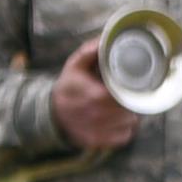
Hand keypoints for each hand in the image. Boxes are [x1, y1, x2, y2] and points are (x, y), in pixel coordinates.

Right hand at [50, 39, 138, 154]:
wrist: (50, 114)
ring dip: (130, 114)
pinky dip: (125, 129)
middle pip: (129, 108)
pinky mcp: (98, 142)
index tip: (130, 85)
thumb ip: (90, 52)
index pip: (122, 94)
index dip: (129, 90)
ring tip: (122, 107)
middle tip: (128, 94)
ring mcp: (96, 131)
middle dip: (131, 100)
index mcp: (92, 95)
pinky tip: (117, 120)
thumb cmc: (68, 87)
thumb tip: (106, 39)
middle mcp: (95, 116)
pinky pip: (124, 136)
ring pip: (130, 123)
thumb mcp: (74, 66)